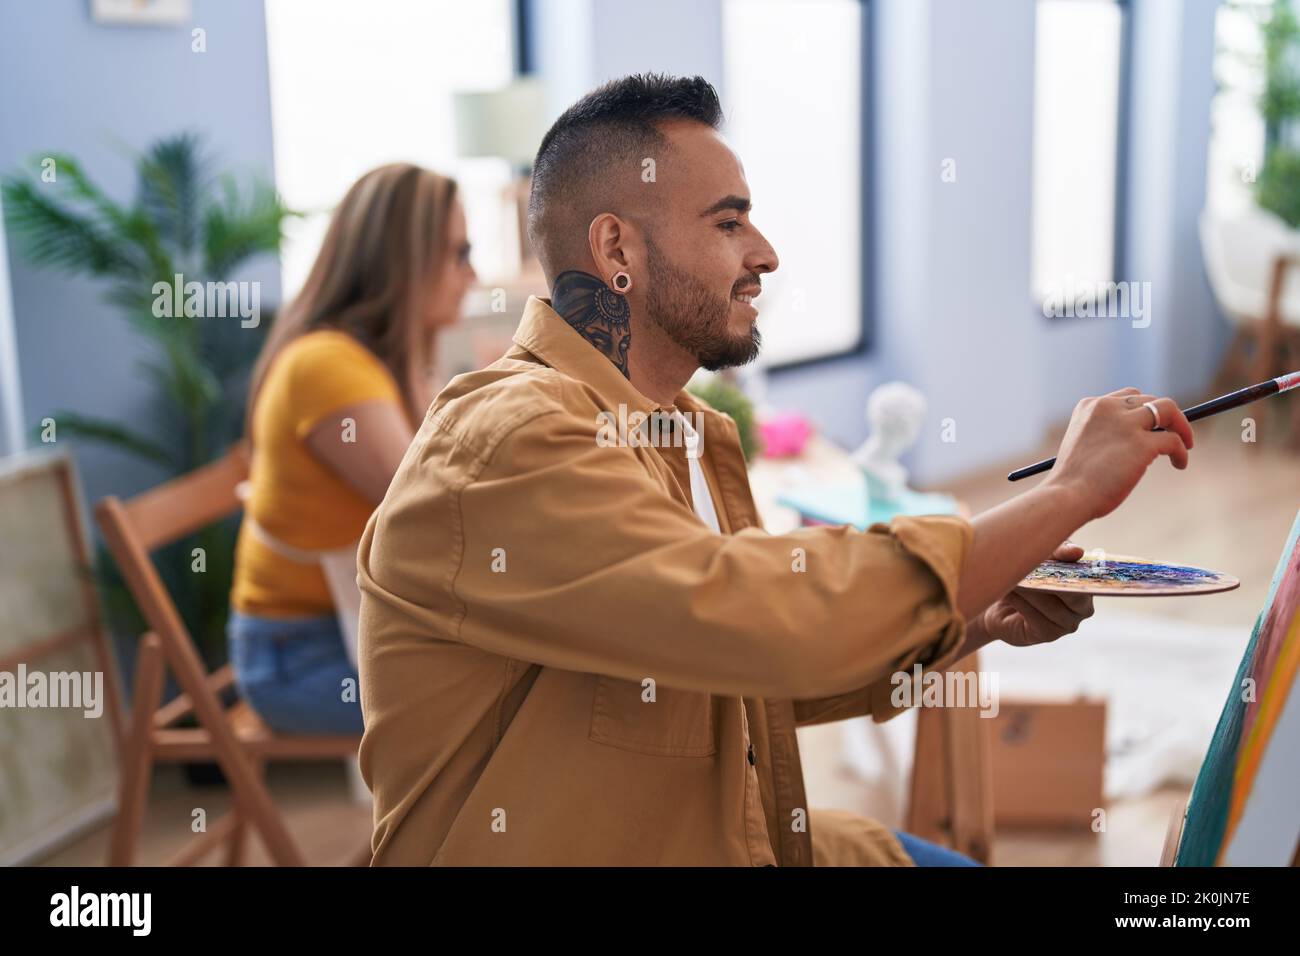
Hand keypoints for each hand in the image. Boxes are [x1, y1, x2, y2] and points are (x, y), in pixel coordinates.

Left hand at [980, 541, 1094, 647]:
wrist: (1000, 601)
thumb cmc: (1027, 575)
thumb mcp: (1043, 557)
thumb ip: (1059, 552)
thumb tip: (1077, 552)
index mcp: (1087, 586)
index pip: (1087, 577)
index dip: (1071, 566)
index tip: (1052, 557)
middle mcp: (1083, 608)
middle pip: (1073, 595)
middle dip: (1049, 580)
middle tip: (1028, 568)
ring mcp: (1067, 624)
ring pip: (1052, 607)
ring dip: (1030, 591)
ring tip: (1013, 578)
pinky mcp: (1048, 634)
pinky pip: (1037, 618)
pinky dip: (1021, 603)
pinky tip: (1009, 593)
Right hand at [1044, 387, 1193, 522]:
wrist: (1066, 497)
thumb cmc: (1072, 481)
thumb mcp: (1085, 445)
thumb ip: (1106, 434)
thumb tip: (1139, 440)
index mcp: (1090, 406)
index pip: (1128, 396)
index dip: (1143, 410)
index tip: (1151, 426)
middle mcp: (1108, 408)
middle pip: (1150, 399)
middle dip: (1164, 417)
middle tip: (1171, 435)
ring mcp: (1126, 424)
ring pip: (1168, 410)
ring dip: (1181, 425)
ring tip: (1185, 443)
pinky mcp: (1142, 443)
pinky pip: (1174, 440)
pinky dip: (1181, 452)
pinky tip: (1179, 464)